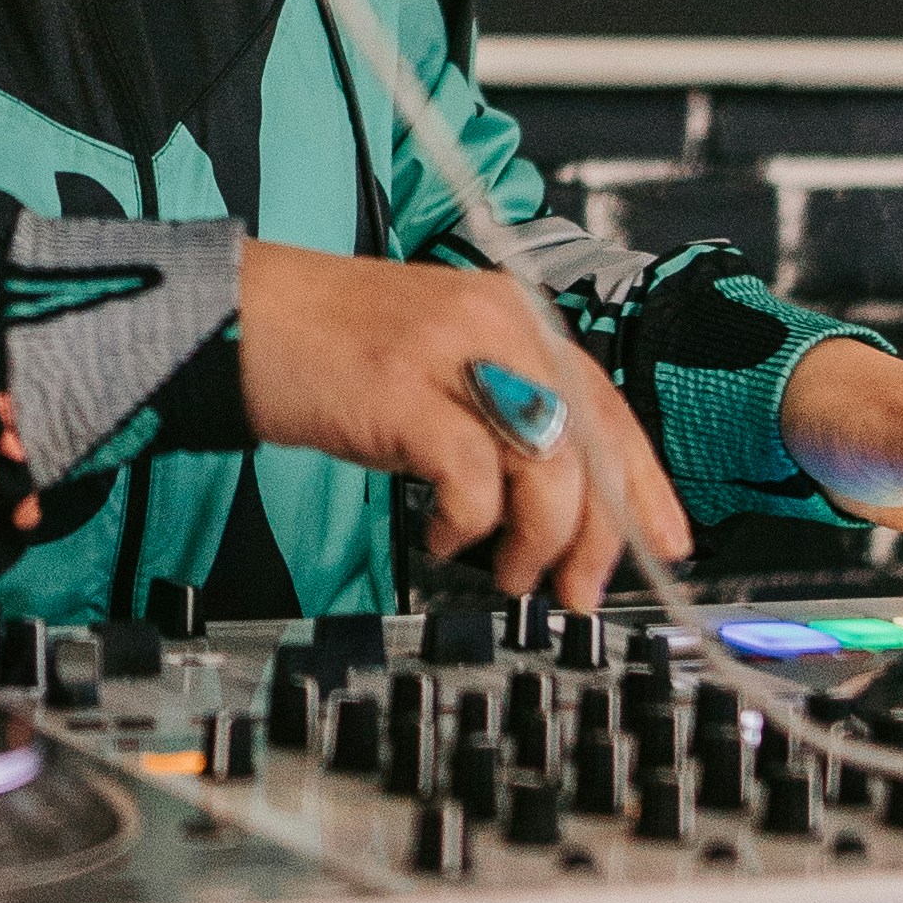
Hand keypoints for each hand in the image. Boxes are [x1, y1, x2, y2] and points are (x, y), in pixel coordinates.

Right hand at [237, 246, 687, 610]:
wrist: (238, 313)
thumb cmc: (331, 349)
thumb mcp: (440, 364)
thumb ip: (501, 408)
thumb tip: (560, 497)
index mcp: (514, 314)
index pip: (608, 405)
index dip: (643, 483)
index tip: (664, 541)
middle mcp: (495, 323)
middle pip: (591, 441)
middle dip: (599, 534)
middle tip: (580, 589)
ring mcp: (448, 355)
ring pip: (546, 464)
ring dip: (538, 540)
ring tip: (509, 573)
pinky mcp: (401, 391)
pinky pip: (471, 477)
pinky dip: (466, 524)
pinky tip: (439, 537)